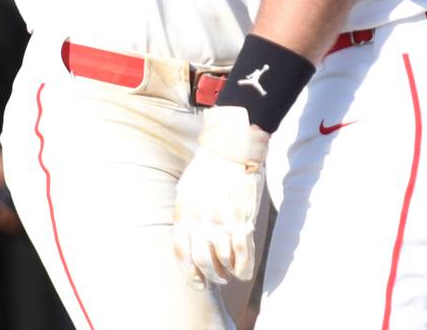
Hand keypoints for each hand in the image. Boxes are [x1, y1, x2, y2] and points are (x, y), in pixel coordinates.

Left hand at [173, 106, 268, 288]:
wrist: (232, 145)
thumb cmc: (210, 165)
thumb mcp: (187, 186)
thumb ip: (185, 212)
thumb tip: (186, 235)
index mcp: (185, 211)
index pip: (182, 253)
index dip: (190, 273)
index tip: (198, 281)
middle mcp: (200, 220)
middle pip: (202, 261)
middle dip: (211, 276)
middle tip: (218, 278)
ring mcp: (221, 221)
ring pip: (222, 261)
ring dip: (227, 273)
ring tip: (231, 274)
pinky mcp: (242, 219)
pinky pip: (242, 254)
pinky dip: (243, 268)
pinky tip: (244, 271)